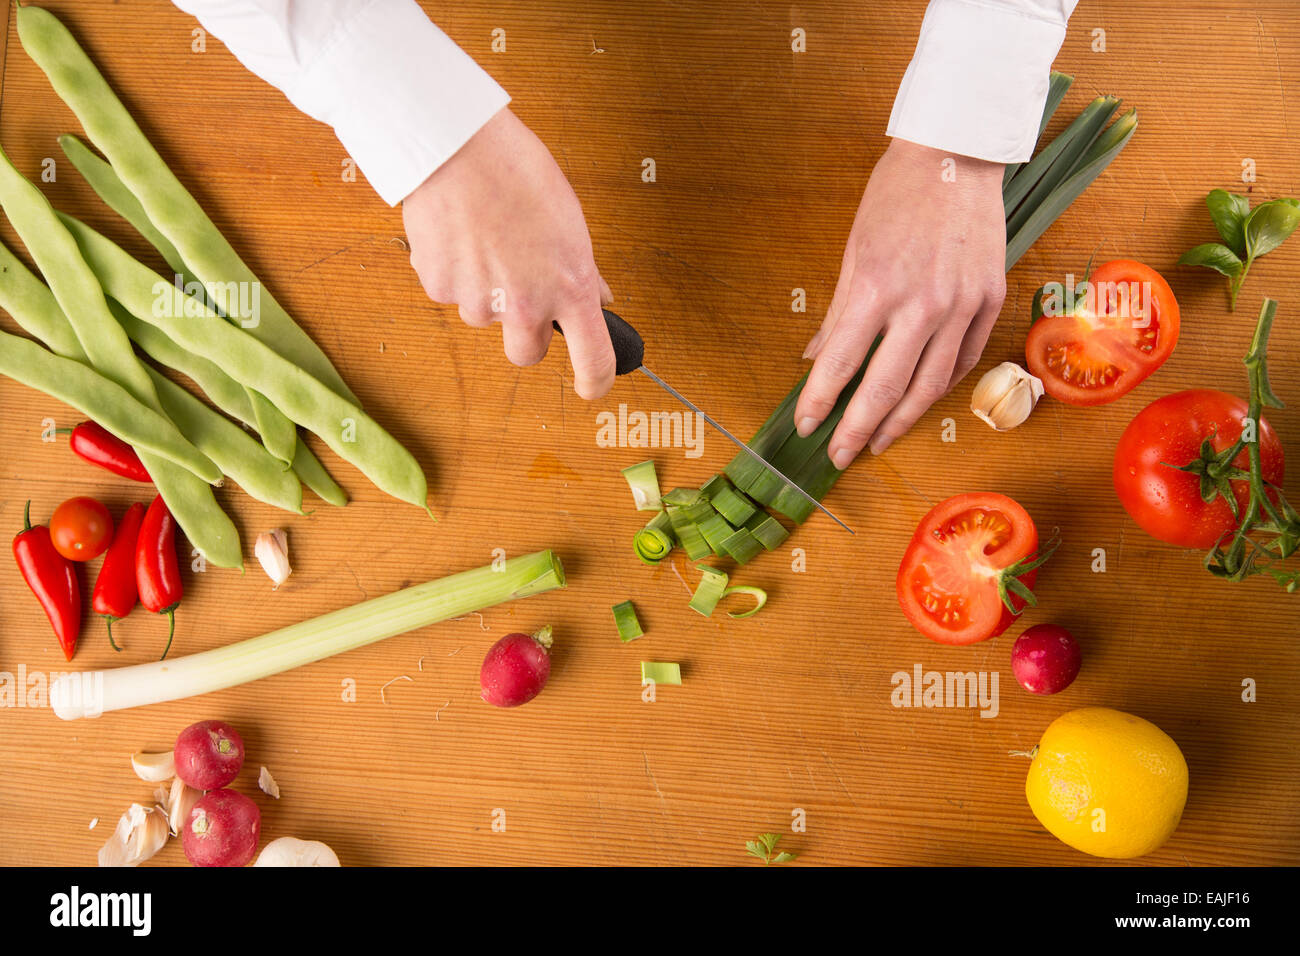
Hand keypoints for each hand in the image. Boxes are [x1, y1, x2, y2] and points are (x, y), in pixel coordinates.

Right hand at [403, 107, 615, 398]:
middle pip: (526, 353)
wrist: (457, 144)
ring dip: (485, 292)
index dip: (596, 381)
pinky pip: (450, 291)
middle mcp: (526, 303)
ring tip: (485, 239)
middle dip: (524, 333)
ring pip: (483, 316)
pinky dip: (454, 270)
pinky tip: (459, 233)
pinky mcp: (440, 288)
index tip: (592, 386)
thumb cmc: (517, 170)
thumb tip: (597, 295)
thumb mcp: (569, 219)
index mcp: (570, 287)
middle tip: (521, 294)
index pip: (594, 360)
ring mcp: (479, 301)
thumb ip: (581, 268)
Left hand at [795, 138, 1007, 464]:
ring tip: (877, 441)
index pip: (841, 363)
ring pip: (929, 386)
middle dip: (856, 429)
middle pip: (884, 388)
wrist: (957, 154)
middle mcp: (922, 303)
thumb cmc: (897, 195)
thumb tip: (818, 359)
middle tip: (838, 455)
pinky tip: (918, 402)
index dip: (819, 401)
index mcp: (877, 287)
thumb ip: (840, 312)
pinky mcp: (989, 300)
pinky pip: (962, 361)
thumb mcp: (855, 249)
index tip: (805, 425)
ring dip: (899, 422)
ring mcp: (961, 304)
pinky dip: (937, 388)